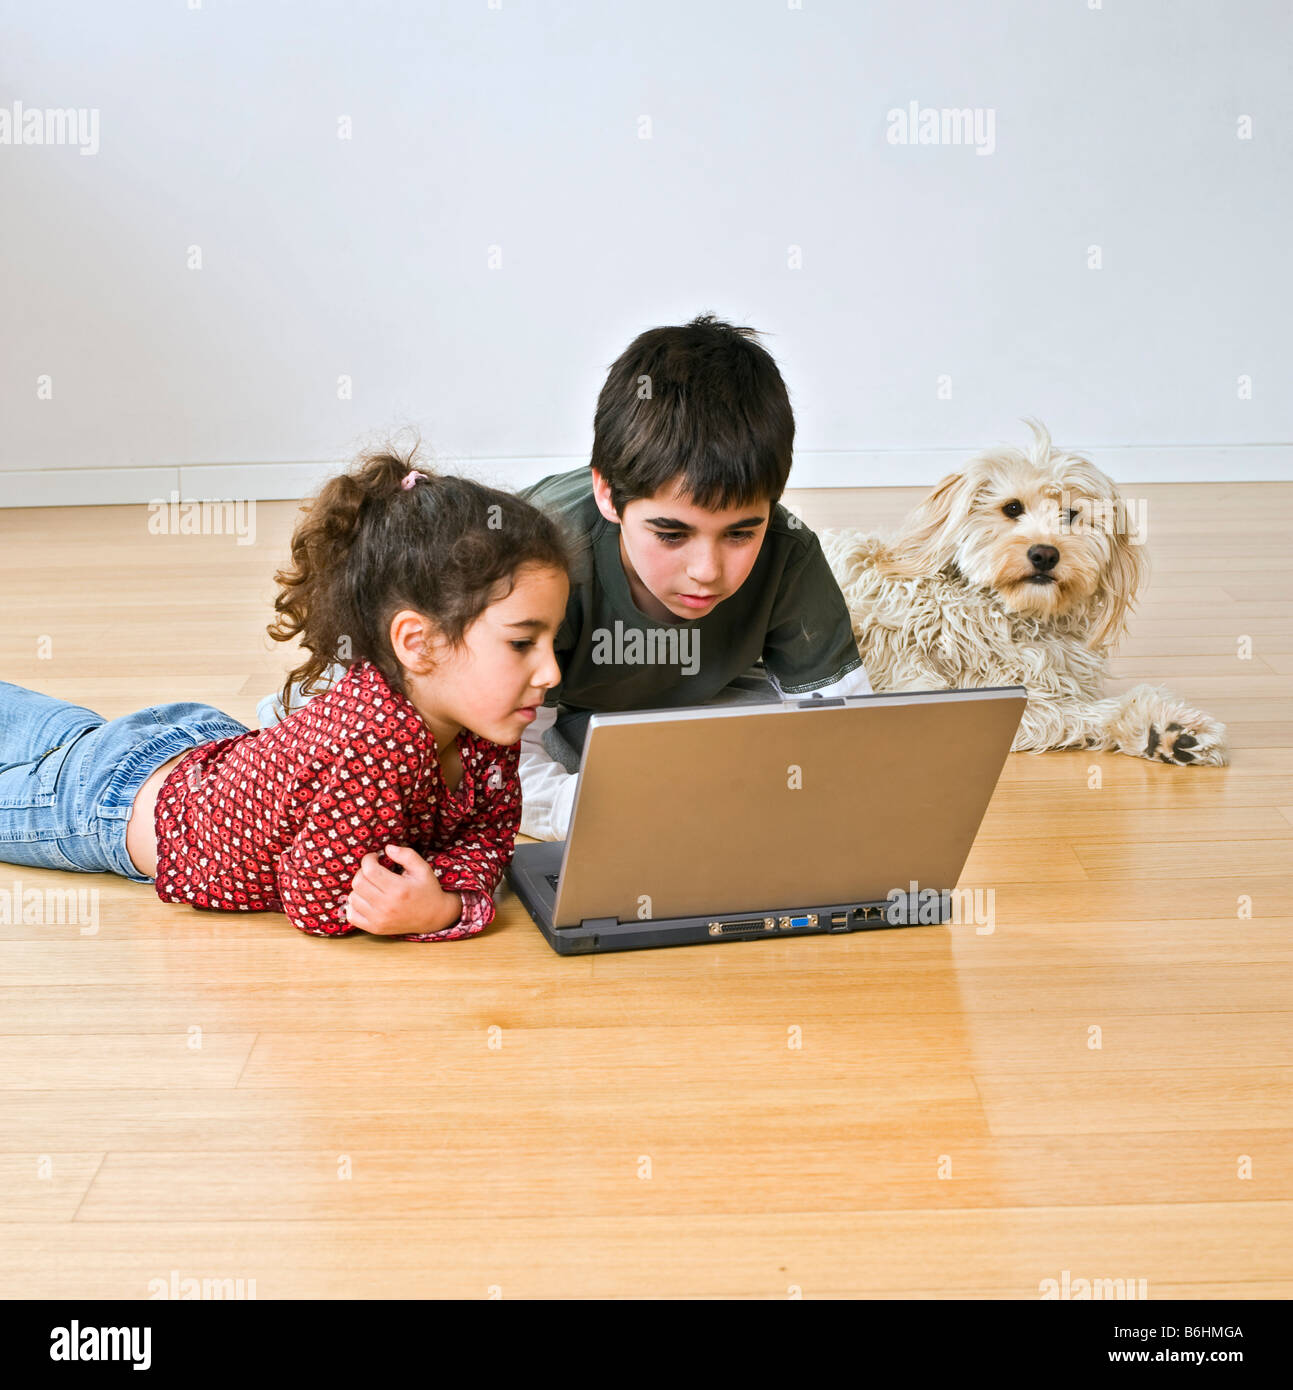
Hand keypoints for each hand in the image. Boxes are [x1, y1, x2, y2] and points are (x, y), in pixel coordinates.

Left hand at [344, 844, 461, 936]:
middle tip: (373, 870)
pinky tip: (365, 900)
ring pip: (353, 898)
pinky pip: (352, 915)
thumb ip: (406, 855)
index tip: (375, 857)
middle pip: (358, 883)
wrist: (434, 917)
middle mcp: (386, 906)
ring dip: (359, 888)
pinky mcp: (375, 928)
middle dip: (362, 872)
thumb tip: (387, 848)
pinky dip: (354, 906)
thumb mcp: (422, 868)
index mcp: (398, 889)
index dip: (368, 859)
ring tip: (371, 885)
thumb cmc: (427, 889)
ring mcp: (379, 920)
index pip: (370, 870)